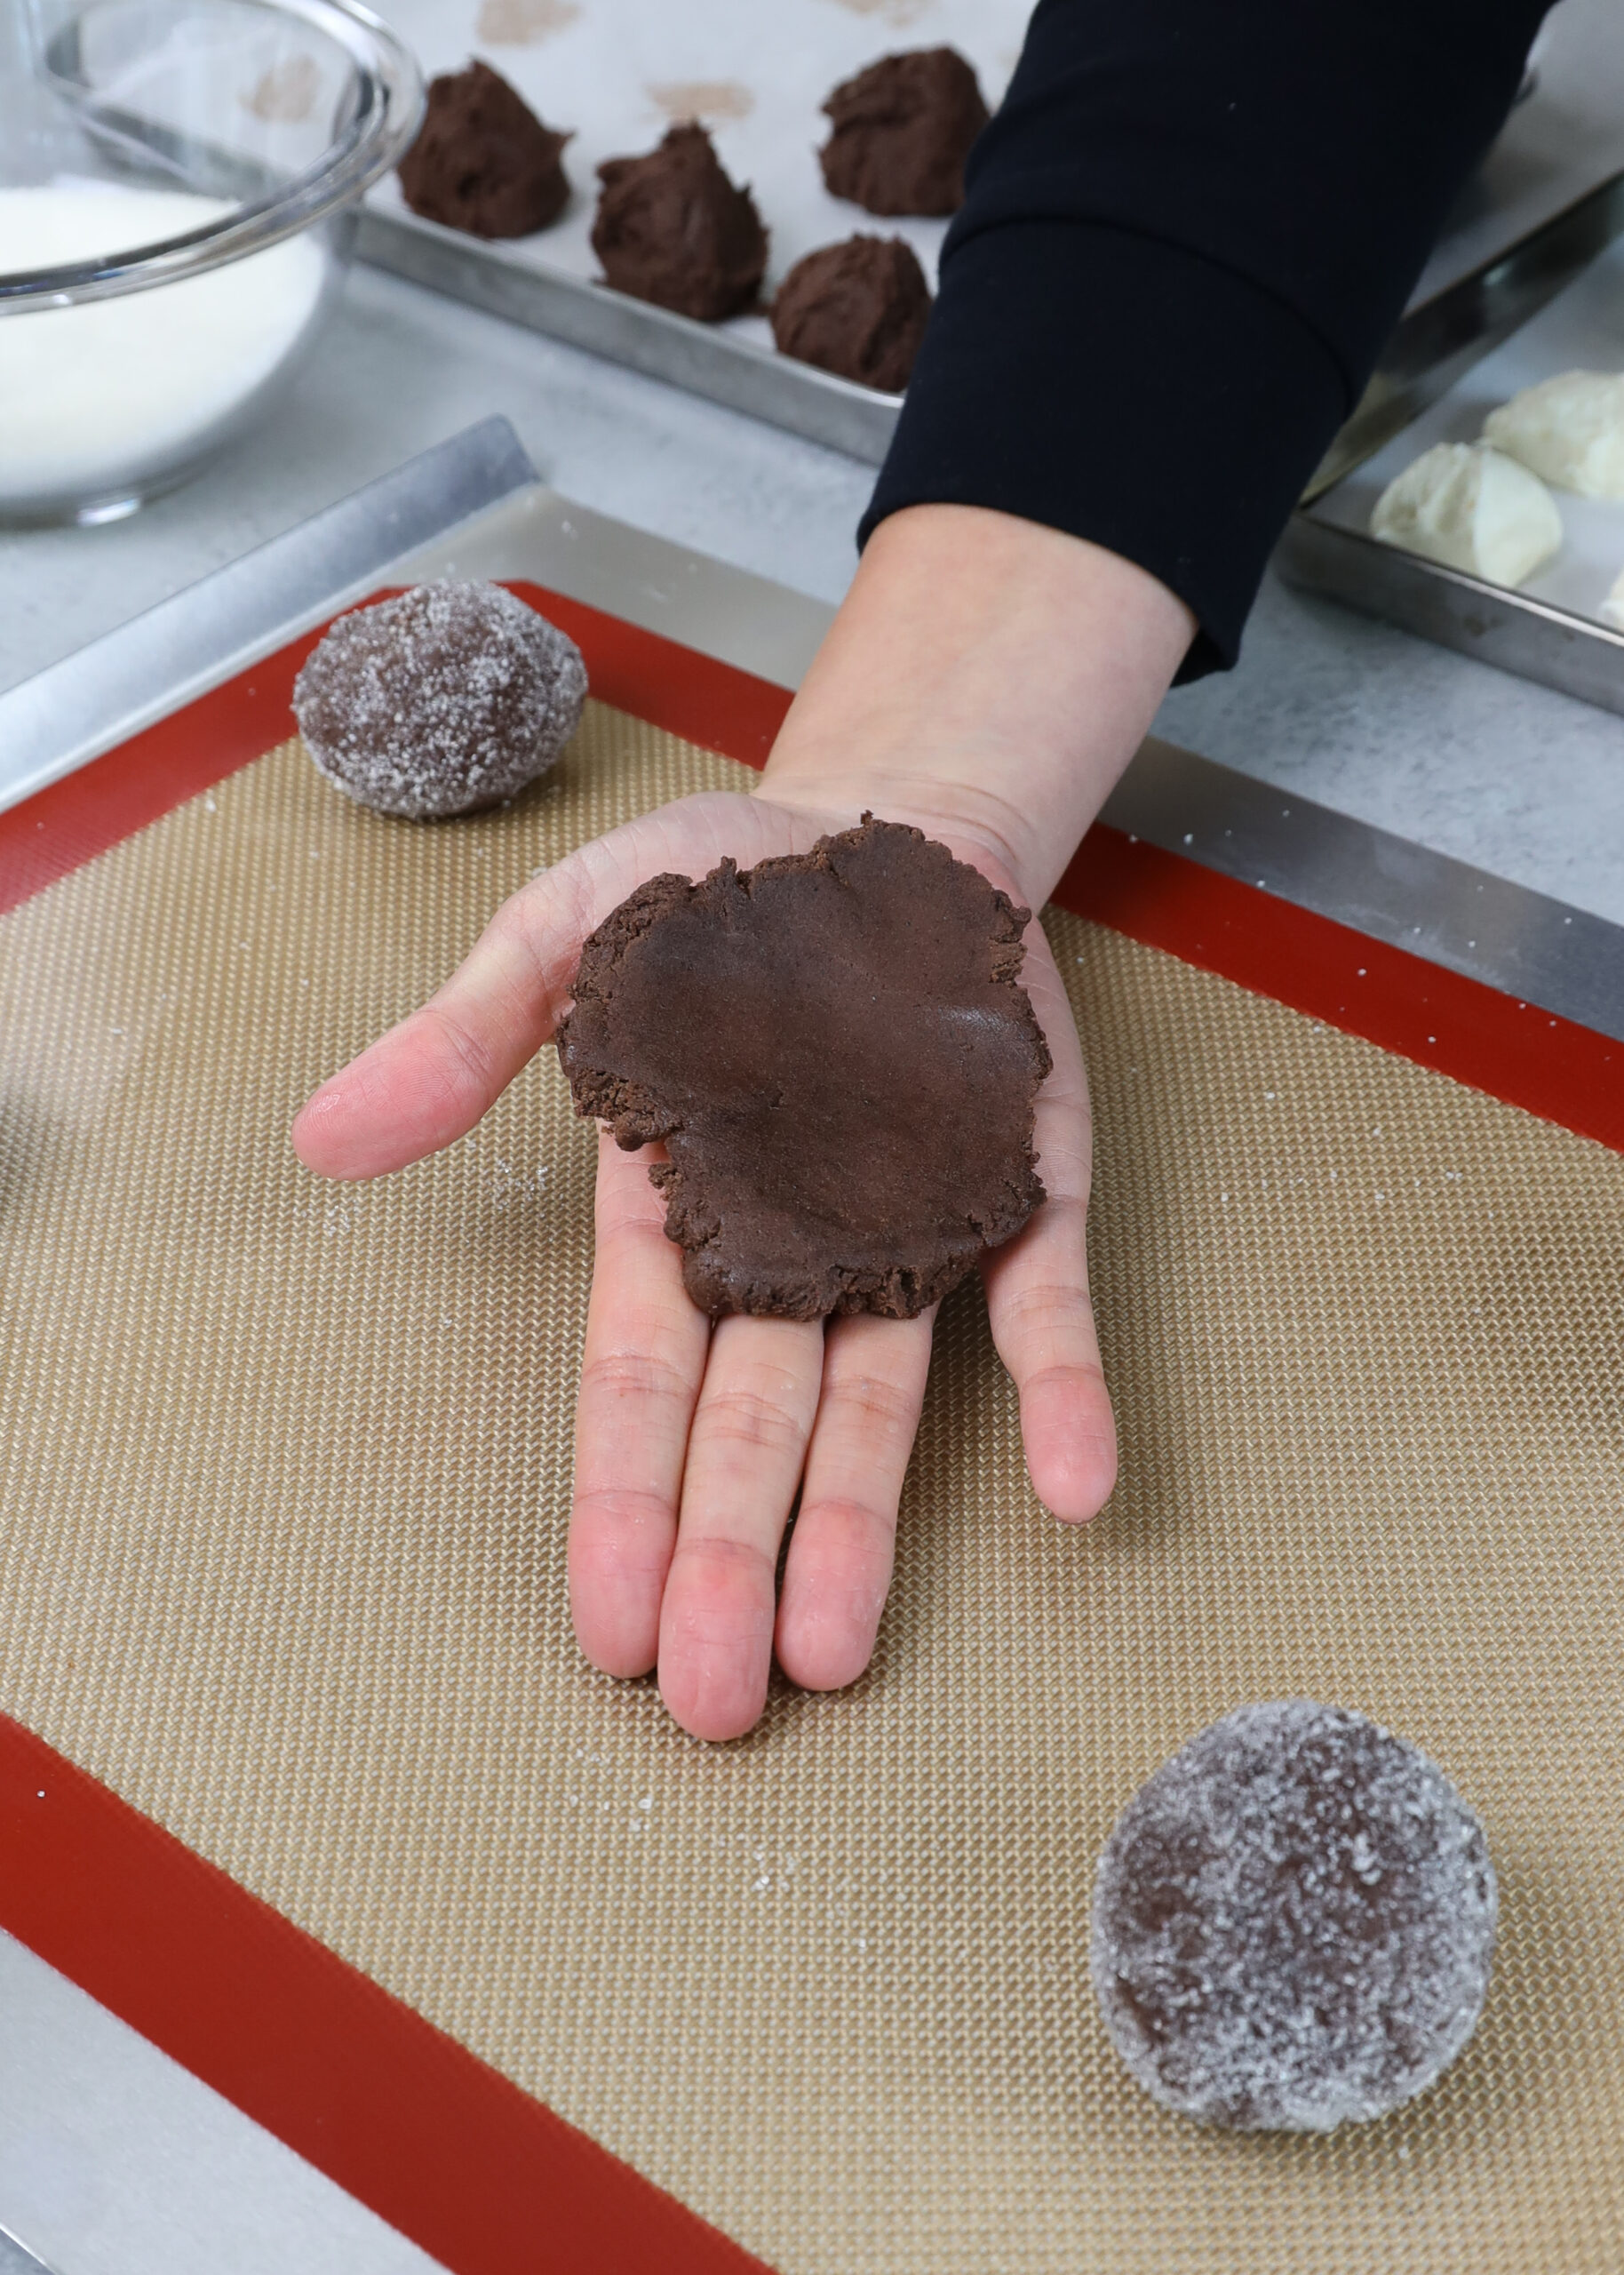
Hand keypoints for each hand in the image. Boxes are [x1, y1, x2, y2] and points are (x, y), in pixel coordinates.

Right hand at [292, 786, 1114, 1740]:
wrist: (885, 825)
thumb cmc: (716, 894)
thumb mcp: (567, 934)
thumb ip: (467, 1036)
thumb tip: (325, 1139)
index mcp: (671, 1207)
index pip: (639, 1379)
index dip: (624, 1499)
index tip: (612, 1627)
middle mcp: (787, 1248)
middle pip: (752, 1426)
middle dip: (732, 1556)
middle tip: (719, 1703)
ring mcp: (910, 1232)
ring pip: (879, 1405)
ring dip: (862, 1524)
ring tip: (836, 1653)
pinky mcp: (1019, 1198)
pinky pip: (1039, 1308)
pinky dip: (1058, 1395)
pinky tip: (1074, 1490)